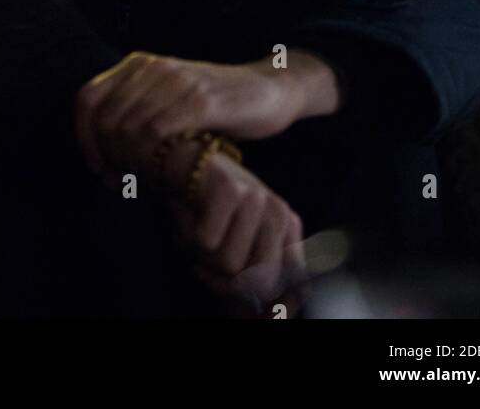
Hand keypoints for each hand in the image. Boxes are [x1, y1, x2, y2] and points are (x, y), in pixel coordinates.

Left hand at [74, 49, 338, 178]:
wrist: (268, 89)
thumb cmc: (215, 104)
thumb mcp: (170, 98)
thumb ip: (137, 111)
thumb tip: (99, 150)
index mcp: (140, 64)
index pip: (87, 98)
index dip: (83, 137)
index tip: (97, 167)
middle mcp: (154, 67)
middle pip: (103, 118)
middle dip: (104, 156)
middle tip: (118, 181)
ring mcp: (177, 82)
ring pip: (125, 127)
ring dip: (125, 163)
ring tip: (138, 183)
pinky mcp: (201, 101)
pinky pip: (156, 132)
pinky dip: (148, 160)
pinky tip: (158, 176)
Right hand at [168, 152, 305, 312]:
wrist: (180, 162)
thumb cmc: (206, 213)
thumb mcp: (232, 250)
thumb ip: (249, 284)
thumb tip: (265, 318)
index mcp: (288, 229)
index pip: (298, 287)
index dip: (270, 309)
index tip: (243, 311)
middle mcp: (279, 212)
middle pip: (261, 283)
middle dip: (227, 285)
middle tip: (205, 268)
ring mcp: (257, 197)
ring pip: (230, 265)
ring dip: (205, 258)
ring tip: (201, 233)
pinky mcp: (230, 187)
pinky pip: (208, 243)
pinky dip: (192, 238)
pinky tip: (193, 216)